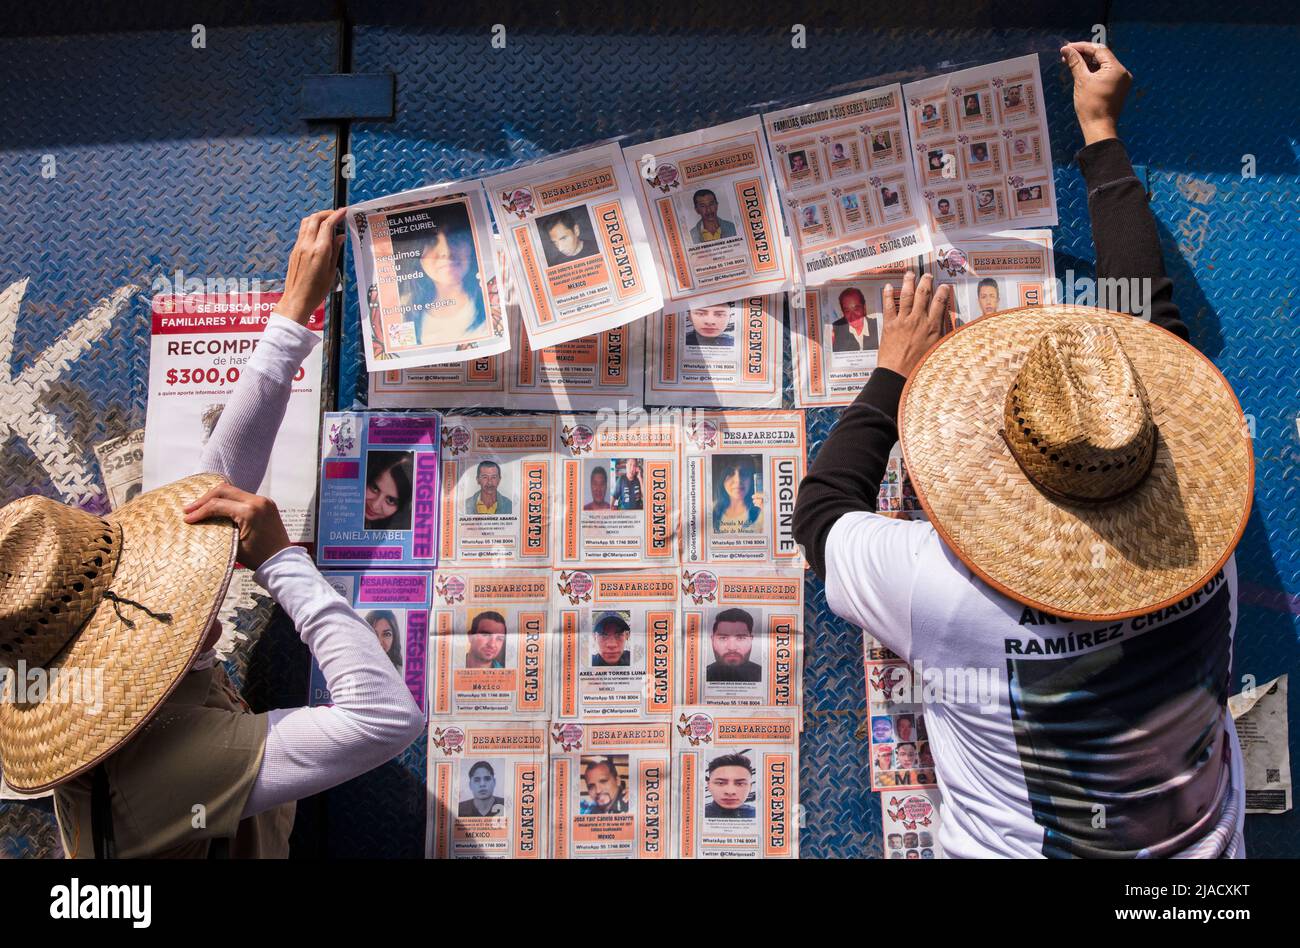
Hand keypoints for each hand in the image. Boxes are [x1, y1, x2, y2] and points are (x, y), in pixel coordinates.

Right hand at [183, 483, 291, 569]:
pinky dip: (228, 500)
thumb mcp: (234, 546)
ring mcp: (264, 500)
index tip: (187, 519)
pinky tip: (216, 508)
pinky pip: (242, 496)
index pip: (217, 505)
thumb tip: (199, 523)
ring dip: (215, 498)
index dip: (199, 511)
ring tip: (199, 508)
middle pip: (224, 490)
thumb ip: (217, 531)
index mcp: (250, 512)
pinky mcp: (266, 503)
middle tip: (189, 509)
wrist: (282, 561)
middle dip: (204, 499)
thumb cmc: (259, 558)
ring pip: (233, 491)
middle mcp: (258, 501)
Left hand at [278, 207, 347, 323]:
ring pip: (307, 222)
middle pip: (315, 218)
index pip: (328, 225)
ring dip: (317, 217)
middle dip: (326, 213)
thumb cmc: (316, 290)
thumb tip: (340, 237)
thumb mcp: (332, 271)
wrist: (297, 299)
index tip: (344, 211)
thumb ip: (335, 251)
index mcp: (319, 251)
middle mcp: (307, 245)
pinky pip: (302, 232)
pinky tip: (319, 232)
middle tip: (336, 214)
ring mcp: (298, 247)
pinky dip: (311, 226)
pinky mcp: (294, 250)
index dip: (336, 215)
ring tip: (327, 220)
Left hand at [877, 271, 952, 378]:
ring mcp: (903, 321)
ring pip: (906, 296)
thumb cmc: (918, 366)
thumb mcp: (936, 350)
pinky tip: (888, 286)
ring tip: (910, 274)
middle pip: (923, 295)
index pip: (940, 303)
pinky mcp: (889, 325)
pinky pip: (888, 306)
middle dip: (926, 282)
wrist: (898, 374)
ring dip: (908, 282)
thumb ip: (941, 336)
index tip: (944, 286)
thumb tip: (950, 329)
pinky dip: (887, 295)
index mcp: (932, 327)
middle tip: (927, 275)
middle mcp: (918, 320)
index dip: (942, 292)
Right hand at [1061, 41, 1131, 144]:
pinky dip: (1093, 72)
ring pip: (1103, 65)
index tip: (1068, 47)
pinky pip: (1105, 75)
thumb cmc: (1091, 106)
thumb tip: (1067, 49)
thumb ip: (1075, 62)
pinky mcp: (1117, 88)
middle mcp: (1122, 72)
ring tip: (1071, 63)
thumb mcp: (1081, 81)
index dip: (1082, 47)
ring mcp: (1121, 81)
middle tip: (1067, 55)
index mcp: (1116, 69)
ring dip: (1087, 63)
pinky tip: (1081, 72)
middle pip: (1102, 56)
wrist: (1099, 128)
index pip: (1099, 50)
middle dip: (1084, 55)